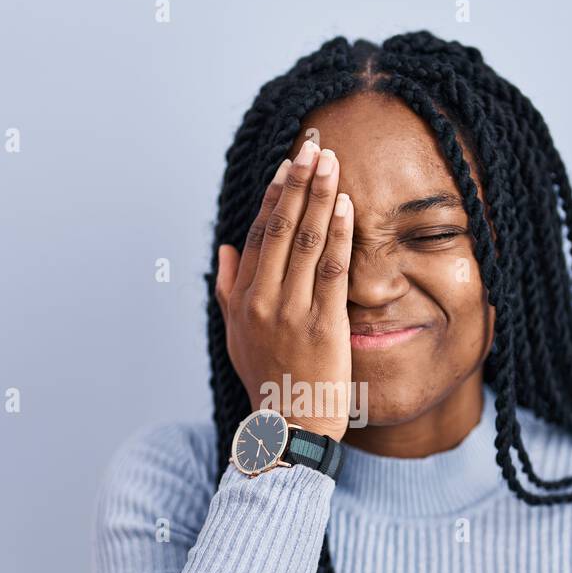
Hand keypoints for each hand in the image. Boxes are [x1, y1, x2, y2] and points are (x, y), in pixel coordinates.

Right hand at [215, 137, 353, 441]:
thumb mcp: (236, 336)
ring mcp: (291, 311)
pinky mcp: (323, 325)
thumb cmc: (268, 380)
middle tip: (312, 146)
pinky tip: (345, 206)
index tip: (288, 166)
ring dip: (319, 197)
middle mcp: (262, 300)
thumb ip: (228, 289)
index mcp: (242, 299)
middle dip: (297, 183)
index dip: (274, 197)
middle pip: (279, 229)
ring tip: (330, 163)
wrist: (289, 426)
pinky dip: (337, 234)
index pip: (257, 235)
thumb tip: (225, 249)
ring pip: (304, 242)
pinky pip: (330, 270)